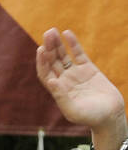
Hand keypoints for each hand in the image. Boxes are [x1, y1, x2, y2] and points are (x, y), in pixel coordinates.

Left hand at [36, 28, 126, 147]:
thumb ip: (61, 97)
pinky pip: (78, 54)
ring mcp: (75, 74)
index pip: (45, 73)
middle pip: (52, 62)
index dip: (42, 62)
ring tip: (52, 31)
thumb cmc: (90, 117)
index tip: (40, 50)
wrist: (109, 115)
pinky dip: (73, 44)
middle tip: (47, 34)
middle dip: (49, 48)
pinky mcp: (88, 69)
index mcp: (57, 91)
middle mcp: (63, 81)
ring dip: (57, 44)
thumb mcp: (73, 110)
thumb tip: (51, 82)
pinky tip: (67, 33)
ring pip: (63, 56)